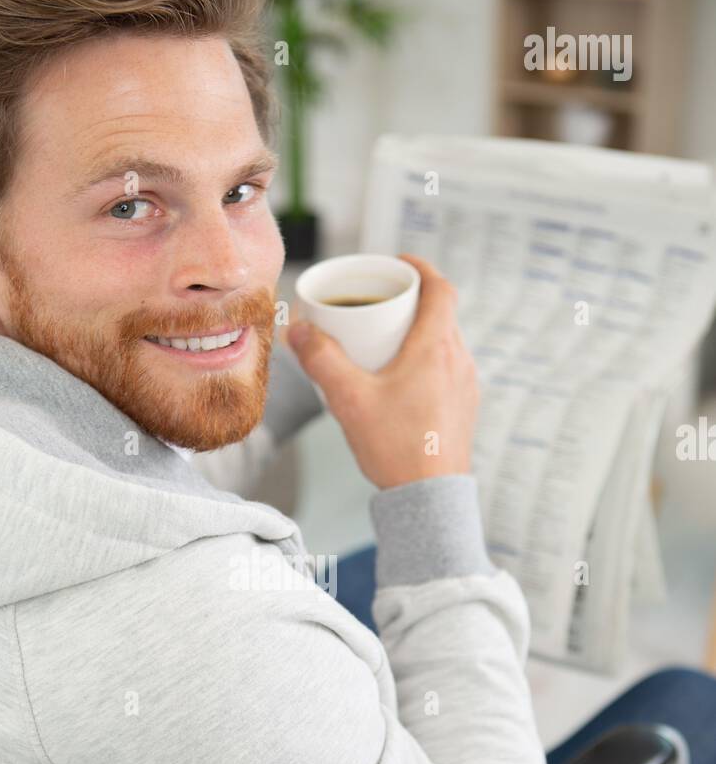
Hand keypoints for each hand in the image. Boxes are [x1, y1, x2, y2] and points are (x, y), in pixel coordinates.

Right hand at [281, 255, 478, 489]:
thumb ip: (321, 360)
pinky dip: (427, 359)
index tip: (398, 264)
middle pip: (441, 313)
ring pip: (445, 341)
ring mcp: (466, 385)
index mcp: (436, 348)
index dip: (420, 268)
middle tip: (381, 303)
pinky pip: (448, 368)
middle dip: (411, 300)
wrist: (429, 499)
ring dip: (419, 332)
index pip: (440, 288)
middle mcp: (458, 360)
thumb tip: (298, 329)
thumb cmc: (395, 448)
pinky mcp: (465, 407)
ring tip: (387, 341)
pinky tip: (402, 379)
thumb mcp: (349, 399)